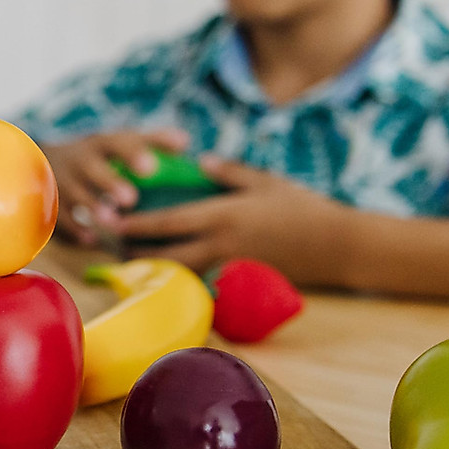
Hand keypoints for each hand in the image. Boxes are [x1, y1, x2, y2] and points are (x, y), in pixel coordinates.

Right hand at [43, 128, 191, 245]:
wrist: (39, 160)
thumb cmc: (96, 155)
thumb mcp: (118, 141)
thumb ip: (152, 140)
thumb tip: (186, 141)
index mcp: (101, 144)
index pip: (118, 143)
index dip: (133, 155)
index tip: (151, 168)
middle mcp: (80, 161)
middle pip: (93, 169)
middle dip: (109, 183)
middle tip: (130, 199)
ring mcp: (62, 182)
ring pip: (74, 194)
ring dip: (92, 208)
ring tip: (111, 222)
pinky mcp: (50, 204)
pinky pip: (58, 217)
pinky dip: (74, 229)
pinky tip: (90, 240)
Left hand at [109, 155, 352, 285]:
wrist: (336, 246)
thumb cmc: (302, 208)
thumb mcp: (265, 181)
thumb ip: (229, 172)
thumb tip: (200, 162)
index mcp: (222, 215)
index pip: (168, 222)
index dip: (137, 224)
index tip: (114, 221)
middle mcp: (220, 245)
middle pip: (165, 254)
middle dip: (136, 253)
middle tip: (112, 249)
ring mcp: (229, 268)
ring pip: (179, 274)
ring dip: (155, 270)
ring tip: (133, 264)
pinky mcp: (240, 284)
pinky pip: (202, 286)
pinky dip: (181, 283)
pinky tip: (169, 281)